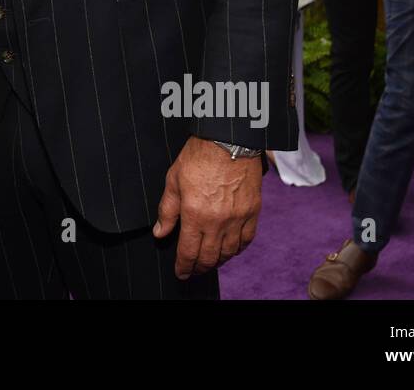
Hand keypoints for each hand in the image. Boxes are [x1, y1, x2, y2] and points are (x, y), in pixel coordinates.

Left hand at [152, 136, 261, 278]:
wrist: (228, 140)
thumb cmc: (199, 156)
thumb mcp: (173, 180)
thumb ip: (167, 210)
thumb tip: (160, 232)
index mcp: (195, 214)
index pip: (188, 251)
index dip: (183, 266)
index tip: (181, 272)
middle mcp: (217, 221)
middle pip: (209, 257)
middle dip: (199, 267)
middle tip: (193, 270)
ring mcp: (237, 218)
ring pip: (229, 252)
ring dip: (218, 260)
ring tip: (210, 261)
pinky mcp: (253, 212)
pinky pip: (247, 239)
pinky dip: (238, 249)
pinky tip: (230, 249)